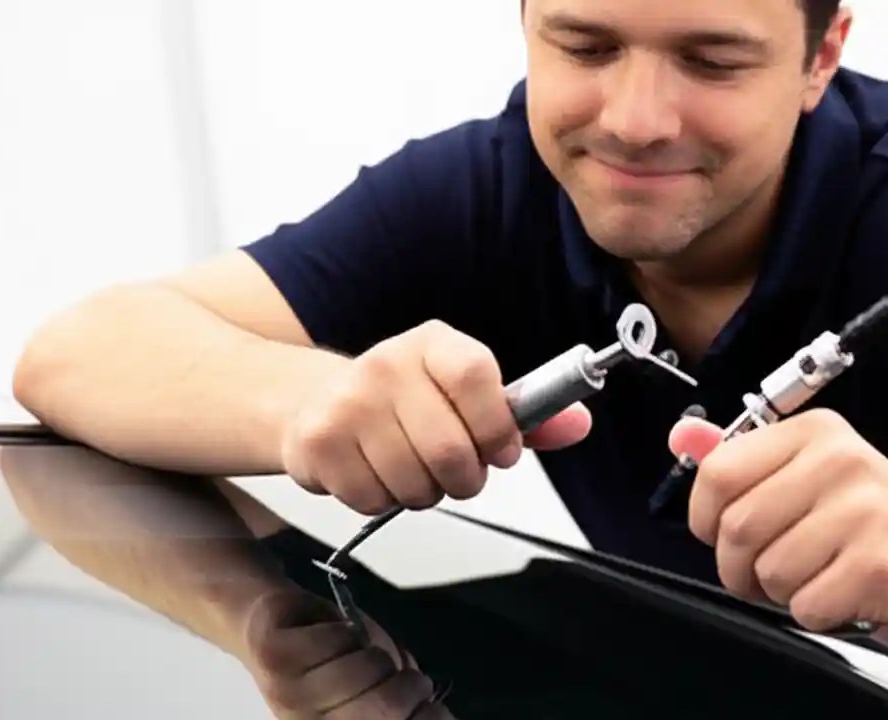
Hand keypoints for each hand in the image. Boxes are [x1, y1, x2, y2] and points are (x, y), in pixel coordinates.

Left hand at [241, 586, 455, 719]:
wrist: (273, 623)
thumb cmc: (330, 661)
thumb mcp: (371, 690)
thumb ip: (397, 704)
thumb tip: (441, 718)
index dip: (426, 719)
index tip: (436, 708)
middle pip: (384, 709)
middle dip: (411, 687)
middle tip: (413, 679)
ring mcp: (288, 693)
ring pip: (365, 669)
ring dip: (378, 654)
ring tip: (370, 655)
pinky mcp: (278, 656)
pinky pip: (339, 640)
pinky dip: (349, 630)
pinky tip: (339, 635)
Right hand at [281, 320, 591, 513]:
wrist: (310, 401)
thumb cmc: (401, 401)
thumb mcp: (464, 394)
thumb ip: (524, 414)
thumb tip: (577, 424)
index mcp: (432, 344)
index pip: (475, 375)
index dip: (497, 425)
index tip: (501, 450)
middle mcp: (385, 364)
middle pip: (450, 448)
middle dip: (464, 479)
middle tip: (455, 473)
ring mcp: (347, 402)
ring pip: (413, 483)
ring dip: (423, 493)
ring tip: (411, 469)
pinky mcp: (318, 442)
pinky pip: (372, 500)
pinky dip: (382, 502)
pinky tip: (374, 473)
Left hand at [670, 409, 887, 631]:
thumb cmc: (874, 524)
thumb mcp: (811, 476)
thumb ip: (744, 461)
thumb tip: (683, 437)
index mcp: (818, 433)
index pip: (719, 472)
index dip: (706, 517)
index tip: (722, 534)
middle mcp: (842, 461)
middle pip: (737, 528)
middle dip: (741, 568)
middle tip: (771, 573)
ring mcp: (865, 511)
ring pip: (770, 572)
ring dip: (785, 592)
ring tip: (822, 576)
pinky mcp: (882, 564)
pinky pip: (806, 605)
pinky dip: (818, 613)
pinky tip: (848, 594)